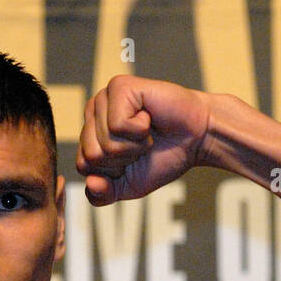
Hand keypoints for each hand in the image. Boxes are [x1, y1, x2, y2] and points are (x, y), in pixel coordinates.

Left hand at [76, 76, 210, 205]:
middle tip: (141, 145)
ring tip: (146, 132)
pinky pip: (117, 125)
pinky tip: (149, 118)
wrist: (196, 140)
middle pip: (91, 155)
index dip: (112, 172)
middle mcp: (92, 112)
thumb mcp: (127, 187)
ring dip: (134, 145)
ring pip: (104, 142)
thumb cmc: (161, 158)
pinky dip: (139, 131)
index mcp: (89, 133)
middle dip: (122, 159)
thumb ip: (102, 194)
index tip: (132, 159)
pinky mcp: (120, 86)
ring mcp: (104, 97)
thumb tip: (90, 183)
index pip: (83, 166)